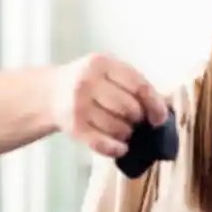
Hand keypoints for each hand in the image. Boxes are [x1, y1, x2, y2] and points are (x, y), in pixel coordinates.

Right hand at [50, 54, 169, 157]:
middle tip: (135, 121)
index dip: (154, 104)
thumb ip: (132, 83)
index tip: (159, 118)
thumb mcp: (107, 71)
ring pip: (118, 128)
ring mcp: (78, 105)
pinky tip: (121, 148)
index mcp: (101, 63)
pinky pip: (103, 144)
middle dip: (137, 119)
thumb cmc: (89, 84)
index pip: (138, 85)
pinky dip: (117, 149)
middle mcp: (87, 82)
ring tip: (123, 130)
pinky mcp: (73, 128)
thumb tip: (160, 112)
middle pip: (129, 108)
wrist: (50, 93)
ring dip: (126, 133)